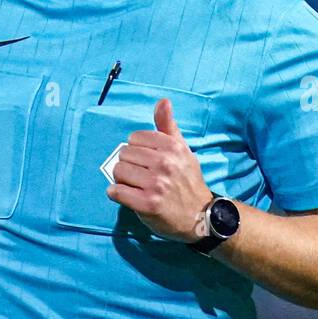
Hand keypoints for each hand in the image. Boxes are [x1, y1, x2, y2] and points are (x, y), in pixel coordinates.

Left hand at [105, 97, 212, 242]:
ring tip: (137, 187)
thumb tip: (163, 101)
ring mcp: (156, 184)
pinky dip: (117, 194)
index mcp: (173, 147)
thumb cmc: (188, 182)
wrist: (201, 217)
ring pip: (118, 172)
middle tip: (142, 176)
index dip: (138, 150)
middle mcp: (165, 163)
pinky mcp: (147, 204)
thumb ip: (169, 127)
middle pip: (124, 154)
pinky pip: (116, 192)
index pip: (135, 138)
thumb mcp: (183, 151)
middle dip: (130, 165)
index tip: (147, 161)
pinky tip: (129, 196)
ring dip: (123, 180)